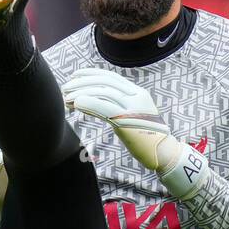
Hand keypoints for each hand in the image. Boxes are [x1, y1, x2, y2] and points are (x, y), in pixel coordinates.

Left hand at [62, 67, 208, 198]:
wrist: (164, 153)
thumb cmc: (146, 139)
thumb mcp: (133, 116)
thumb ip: (119, 107)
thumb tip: (97, 102)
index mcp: (137, 92)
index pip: (110, 77)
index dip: (90, 74)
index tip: (75, 76)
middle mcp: (136, 96)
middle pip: (104, 82)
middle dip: (82, 83)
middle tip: (65, 88)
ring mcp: (134, 107)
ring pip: (103, 93)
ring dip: (81, 93)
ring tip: (66, 98)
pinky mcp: (128, 120)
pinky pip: (105, 107)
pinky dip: (89, 103)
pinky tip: (77, 104)